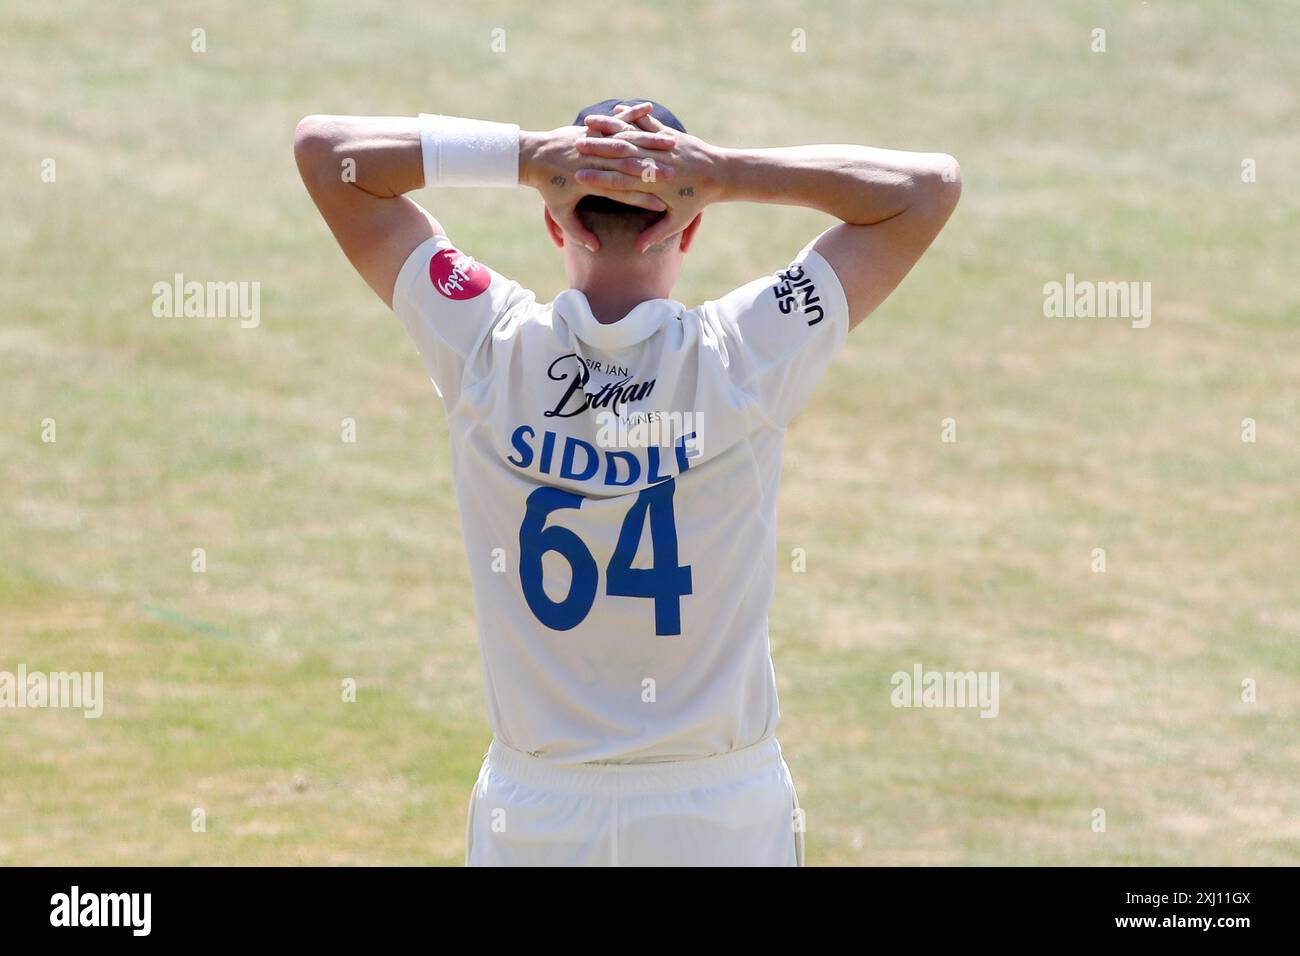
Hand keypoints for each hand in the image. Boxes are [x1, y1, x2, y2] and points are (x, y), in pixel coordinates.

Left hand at [520, 104, 676, 251]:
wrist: (532, 156)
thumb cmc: (548, 187)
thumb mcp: (560, 212)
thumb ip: (578, 231)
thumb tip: (594, 248)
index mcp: (589, 182)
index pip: (621, 193)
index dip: (641, 200)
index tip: (661, 205)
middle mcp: (594, 160)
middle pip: (629, 166)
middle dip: (654, 169)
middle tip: (675, 173)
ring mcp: (593, 142)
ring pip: (626, 140)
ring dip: (649, 139)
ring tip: (672, 142)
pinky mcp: (591, 127)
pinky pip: (615, 120)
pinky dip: (632, 113)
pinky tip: (650, 107)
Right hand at [575, 105, 722, 252]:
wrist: (721, 174)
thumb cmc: (697, 200)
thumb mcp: (678, 220)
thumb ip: (656, 234)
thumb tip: (638, 249)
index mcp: (654, 184)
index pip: (620, 181)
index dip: (598, 178)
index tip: (578, 176)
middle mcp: (656, 162)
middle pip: (621, 154)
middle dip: (596, 148)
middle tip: (574, 144)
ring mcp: (663, 146)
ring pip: (632, 133)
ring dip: (610, 127)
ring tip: (587, 121)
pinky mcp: (669, 135)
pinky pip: (647, 122)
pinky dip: (633, 115)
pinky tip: (616, 108)